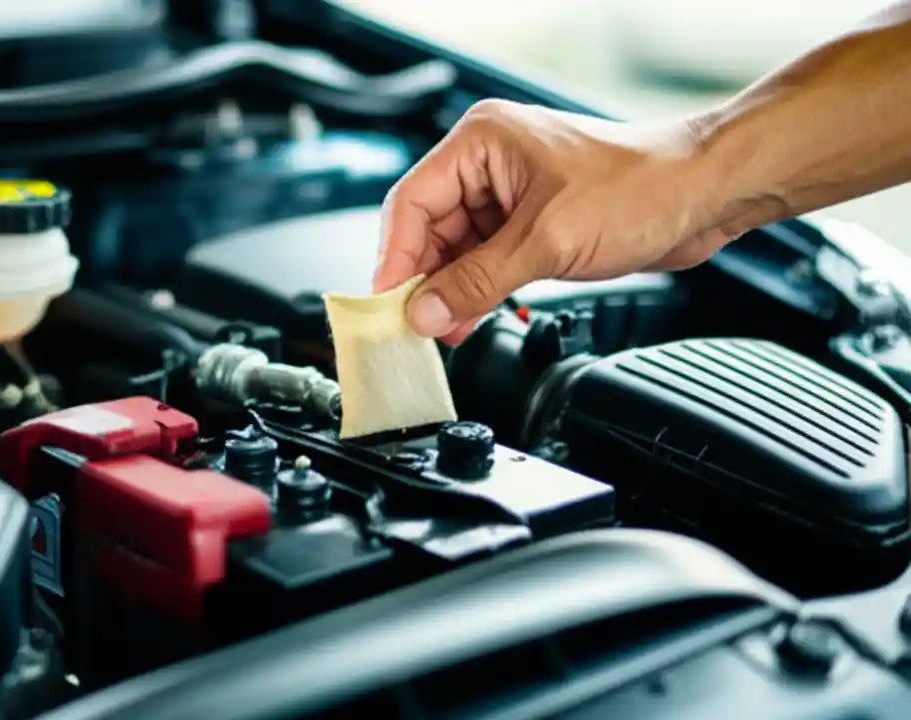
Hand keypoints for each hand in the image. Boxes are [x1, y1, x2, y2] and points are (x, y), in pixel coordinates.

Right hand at [373, 99, 751, 343]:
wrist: (705, 194)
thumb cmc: (642, 187)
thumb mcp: (545, 242)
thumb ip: (477, 282)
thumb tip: (425, 310)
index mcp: (481, 142)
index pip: (411, 202)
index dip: (395, 258)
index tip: (388, 304)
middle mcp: (489, 162)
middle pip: (428, 228)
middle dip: (423, 280)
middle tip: (416, 326)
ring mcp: (510, 191)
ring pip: (455, 248)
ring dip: (450, 291)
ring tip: (445, 330)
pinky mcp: (531, 219)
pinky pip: (485, 258)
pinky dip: (477, 289)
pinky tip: (470, 317)